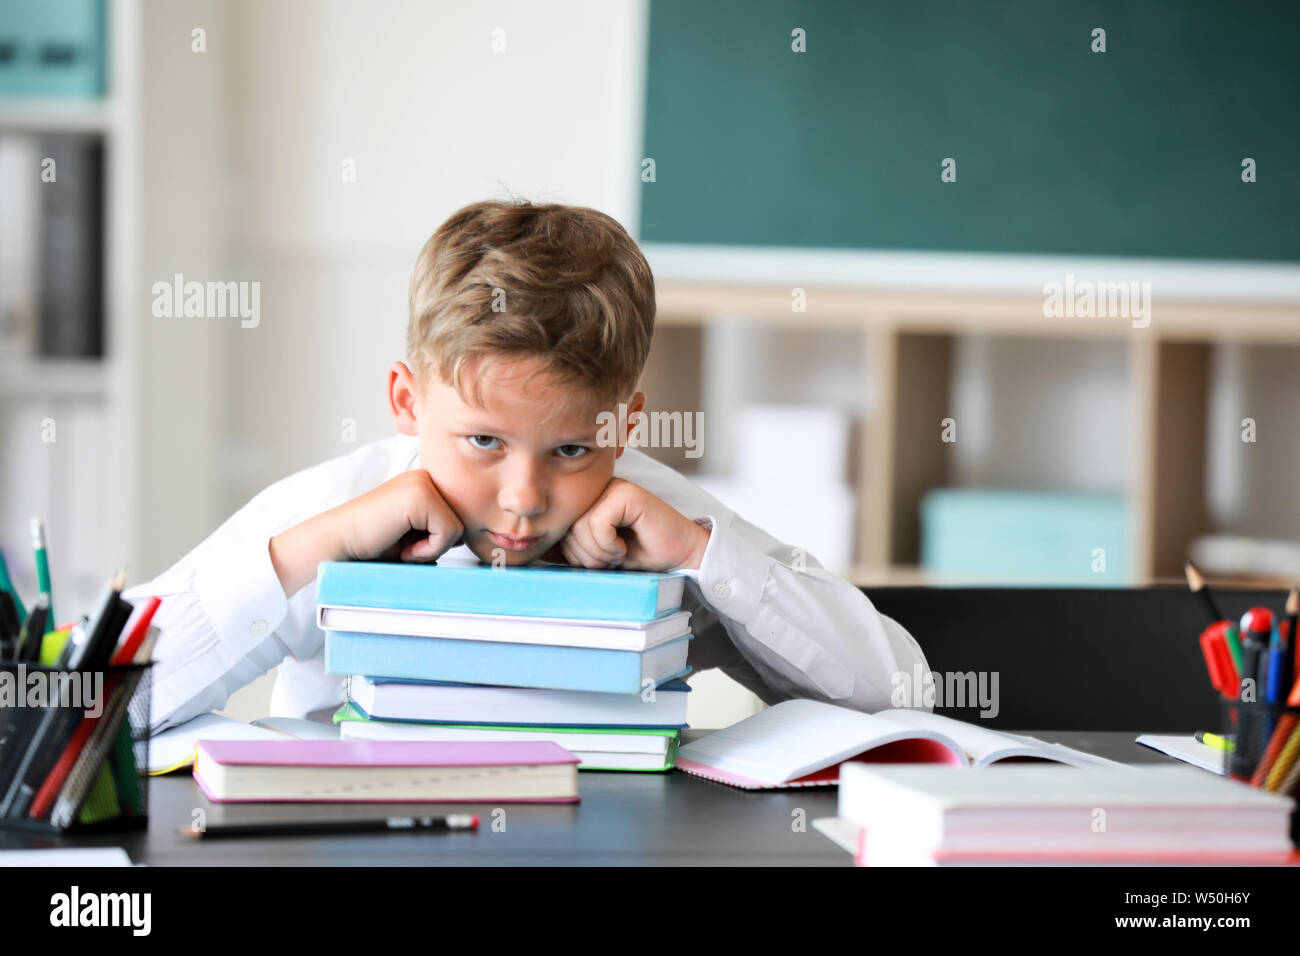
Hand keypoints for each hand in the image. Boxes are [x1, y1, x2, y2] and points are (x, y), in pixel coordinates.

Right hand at [270, 470, 463, 595]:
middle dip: (435, 545)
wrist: (335, 547)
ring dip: (430, 548)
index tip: (404, 543)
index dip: (436, 543)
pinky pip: (448, 532)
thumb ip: (440, 532)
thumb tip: (481, 543)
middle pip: (461, 523)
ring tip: (399, 543)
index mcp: (425, 484)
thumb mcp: (415, 535)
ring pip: (457, 528)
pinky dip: (427, 549)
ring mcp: (423, 482)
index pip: (457, 521)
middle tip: (401, 545)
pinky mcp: (421, 496)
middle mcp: (426, 477)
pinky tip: (400, 543)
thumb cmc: (370, 548)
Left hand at [556, 478, 709, 572]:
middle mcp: (598, 489)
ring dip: (600, 553)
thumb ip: (570, 548)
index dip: (573, 554)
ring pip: (580, 527)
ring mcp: (613, 487)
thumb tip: (535, 552)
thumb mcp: (596, 554)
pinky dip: (610, 545)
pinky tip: (626, 546)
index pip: (559, 528)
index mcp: (588, 500)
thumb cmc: (641, 557)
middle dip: (587, 556)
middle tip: (612, 559)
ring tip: (619, 553)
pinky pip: (598, 523)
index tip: (599, 561)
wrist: (681, 557)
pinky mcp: (626, 493)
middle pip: (567, 528)